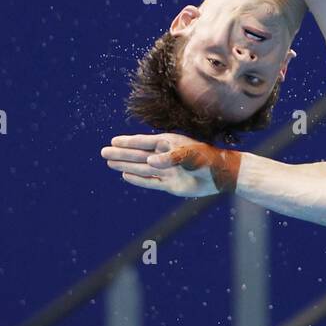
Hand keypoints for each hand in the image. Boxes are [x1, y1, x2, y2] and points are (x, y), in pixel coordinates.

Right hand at [100, 133, 236, 195]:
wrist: (221, 175)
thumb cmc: (208, 159)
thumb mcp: (191, 155)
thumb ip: (171, 158)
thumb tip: (150, 161)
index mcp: (170, 144)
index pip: (144, 142)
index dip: (128, 142)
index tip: (114, 141)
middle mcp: (165, 156)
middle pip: (138, 154)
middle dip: (121, 153)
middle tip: (103, 152)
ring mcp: (167, 170)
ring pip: (141, 167)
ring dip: (125, 165)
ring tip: (109, 162)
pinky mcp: (170, 184)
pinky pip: (149, 181)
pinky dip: (137, 179)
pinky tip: (125, 175)